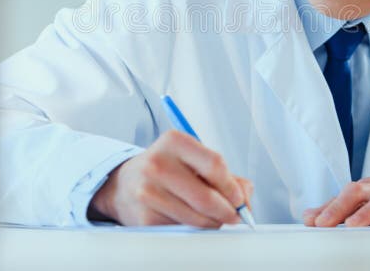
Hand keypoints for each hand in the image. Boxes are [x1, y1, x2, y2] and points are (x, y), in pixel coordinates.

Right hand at [88, 130, 253, 227]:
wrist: (124, 184)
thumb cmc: (167, 170)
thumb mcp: (193, 160)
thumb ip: (225, 175)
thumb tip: (245, 197)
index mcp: (174, 141)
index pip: (214, 164)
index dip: (232, 186)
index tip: (239, 197)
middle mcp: (158, 163)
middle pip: (207, 196)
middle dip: (228, 211)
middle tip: (235, 215)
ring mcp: (148, 191)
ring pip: (197, 217)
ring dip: (213, 222)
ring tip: (213, 217)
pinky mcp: (144, 217)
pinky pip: (182, 228)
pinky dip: (194, 228)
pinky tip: (190, 218)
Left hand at [302, 174, 369, 226]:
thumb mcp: (366, 200)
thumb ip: (341, 209)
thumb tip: (310, 216)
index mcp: (364, 189)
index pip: (341, 198)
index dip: (326, 208)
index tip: (310, 219)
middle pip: (354, 193)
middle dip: (337, 208)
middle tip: (321, 222)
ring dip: (365, 212)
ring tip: (351, 224)